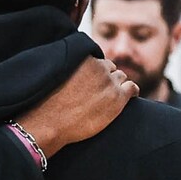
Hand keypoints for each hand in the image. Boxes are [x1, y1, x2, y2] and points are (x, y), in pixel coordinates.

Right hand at [17, 57, 131, 155]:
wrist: (51, 121)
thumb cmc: (48, 102)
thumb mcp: (57, 74)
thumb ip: (68, 67)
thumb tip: (73, 71)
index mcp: (84, 57)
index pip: (97, 59)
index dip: (95, 71)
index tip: (92, 81)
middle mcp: (98, 66)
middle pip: (110, 68)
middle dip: (107, 77)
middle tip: (100, 92)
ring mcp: (109, 81)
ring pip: (121, 78)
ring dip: (118, 85)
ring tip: (110, 97)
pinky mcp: (118, 97)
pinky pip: (132, 88)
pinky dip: (132, 91)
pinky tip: (130, 97)